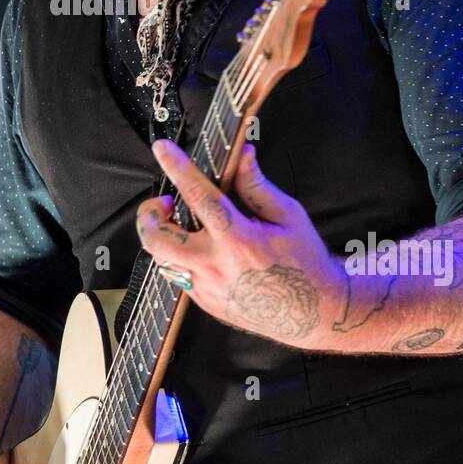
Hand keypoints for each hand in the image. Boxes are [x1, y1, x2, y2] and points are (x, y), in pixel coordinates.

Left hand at [135, 138, 339, 347]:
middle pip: (158, 240)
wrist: (314, 314)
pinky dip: (180, 258)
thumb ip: (257, 186)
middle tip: (164, 204)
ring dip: (163, 237)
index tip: (162, 149)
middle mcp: (216, 266)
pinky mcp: (204, 303)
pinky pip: (178, 276)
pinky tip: (198, 249)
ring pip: (161, 260)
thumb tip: (243, 155)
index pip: (198, 196)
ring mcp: (207, 288)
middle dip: (149, 216)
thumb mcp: (289, 216)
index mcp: (238, 240)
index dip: (177, 168)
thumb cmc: (304, 261)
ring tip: (181, 225)